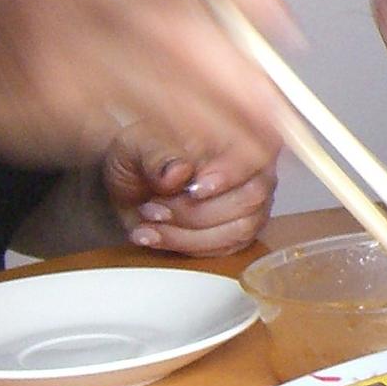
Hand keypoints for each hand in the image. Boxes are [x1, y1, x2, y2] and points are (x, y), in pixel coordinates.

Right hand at [0, 0, 289, 166]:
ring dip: (221, 121)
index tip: (279, 21)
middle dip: (243, 80)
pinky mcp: (51, 97)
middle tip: (283, 110)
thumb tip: (265, 19)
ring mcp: (61, 45)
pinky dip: (177, 138)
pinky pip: (132, 122)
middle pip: (181, 34)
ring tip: (263, 139)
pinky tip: (207, 148)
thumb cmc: (39, 17)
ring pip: (162, 88)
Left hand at [105, 129, 277, 256]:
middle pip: (250, 198)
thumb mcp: (136, 147)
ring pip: (239, 229)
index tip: (195, 190)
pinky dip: (185, 246)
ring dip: (187, 234)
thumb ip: (157, 158)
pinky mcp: (239, 233)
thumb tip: (179, 173)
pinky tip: (152, 235)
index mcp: (239, 136)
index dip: (230, 174)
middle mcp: (255, 169)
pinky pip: (227, 249)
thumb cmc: (142, 156)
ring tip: (148, 221)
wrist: (131, 181)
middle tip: (153, 207)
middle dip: (196, 211)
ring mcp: (251, 204)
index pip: (254, 155)